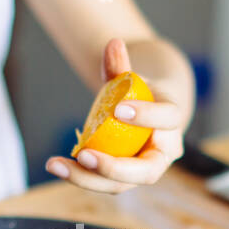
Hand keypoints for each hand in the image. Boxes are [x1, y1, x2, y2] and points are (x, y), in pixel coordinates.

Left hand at [45, 38, 183, 193]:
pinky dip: (78, 175)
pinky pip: (101, 182)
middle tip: (85, 155)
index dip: (147, 115)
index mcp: (173, 123)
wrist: (149, 116)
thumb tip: (112, 44)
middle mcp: (164, 155)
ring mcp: (142, 172)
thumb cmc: (141, 93)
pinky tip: (56, 165)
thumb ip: (120, 65)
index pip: (168, 119)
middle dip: (114, 168)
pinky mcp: (123, 179)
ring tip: (54, 164)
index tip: (119, 109)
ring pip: (118, 185)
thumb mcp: (133, 78)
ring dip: (85, 178)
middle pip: (145, 171)